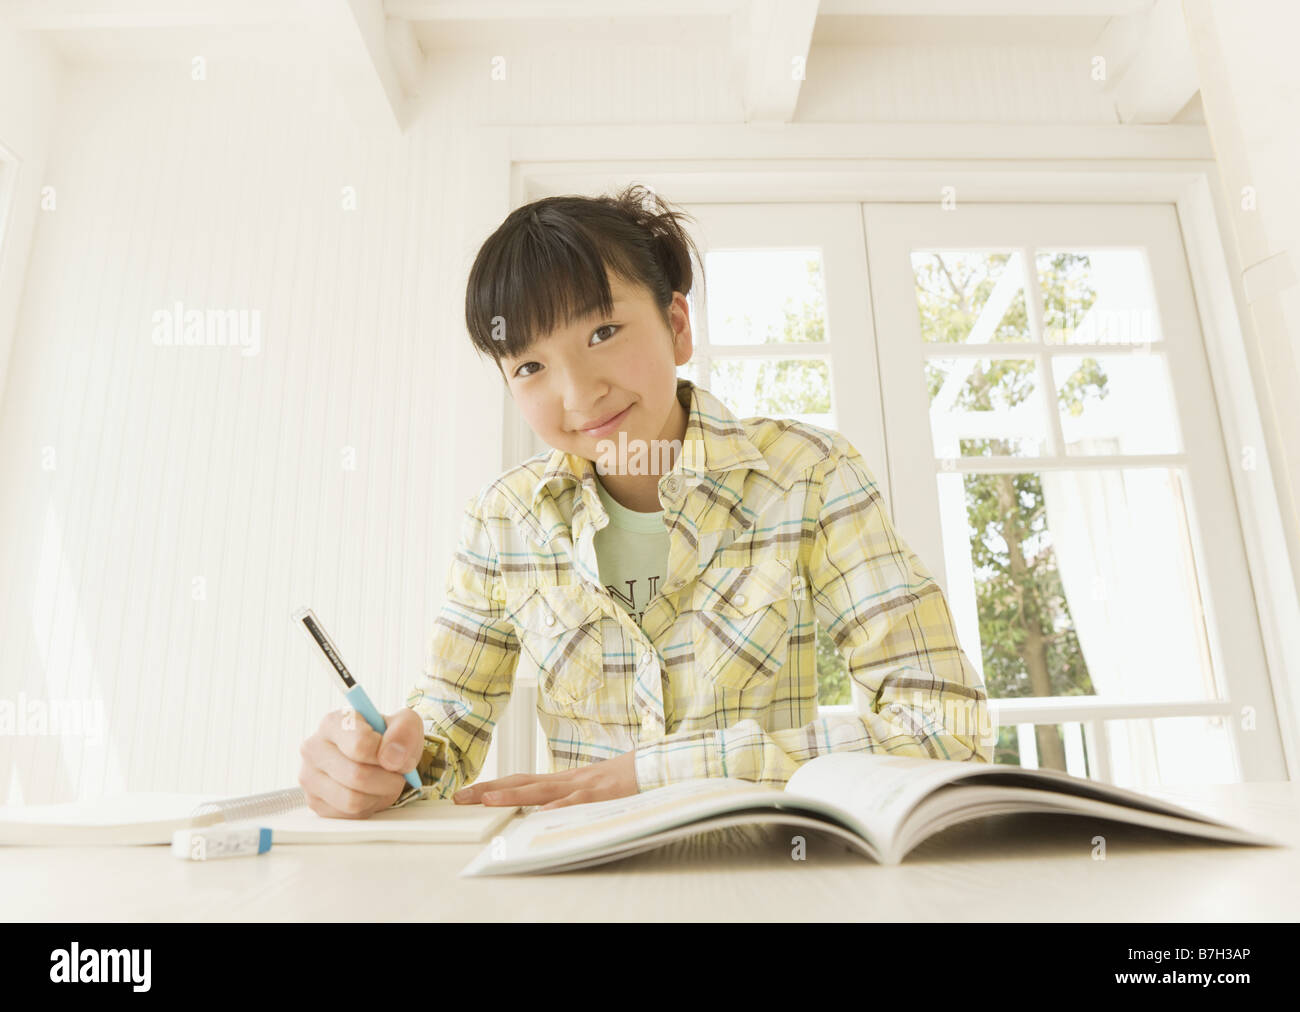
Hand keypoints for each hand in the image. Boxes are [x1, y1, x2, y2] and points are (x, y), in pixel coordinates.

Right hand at [298, 707, 423, 818]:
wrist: (374, 754)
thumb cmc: (386, 736)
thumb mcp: (405, 723)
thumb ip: (404, 732)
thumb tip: (392, 758)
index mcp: (333, 723)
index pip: (360, 745)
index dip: (386, 753)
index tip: (394, 752)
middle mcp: (313, 748)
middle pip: (357, 776)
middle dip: (388, 779)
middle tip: (396, 773)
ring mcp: (310, 777)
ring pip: (353, 800)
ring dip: (379, 795)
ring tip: (384, 782)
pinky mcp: (315, 802)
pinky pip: (349, 814)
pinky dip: (368, 807)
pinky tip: (370, 792)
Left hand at [452, 750, 637, 810]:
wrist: (658, 767)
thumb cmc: (627, 781)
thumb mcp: (592, 790)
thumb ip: (570, 798)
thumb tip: (546, 811)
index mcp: (564, 780)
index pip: (522, 781)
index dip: (494, 786)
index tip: (469, 793)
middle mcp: (568, 780)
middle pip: (521, 782)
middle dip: (489, 790)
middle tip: (460, 797)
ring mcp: (584, 786)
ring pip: (542, 790)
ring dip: (513, 795)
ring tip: (487, 801)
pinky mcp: (601, 795)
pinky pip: (577, 802)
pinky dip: (558, 807)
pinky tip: (540, 813)